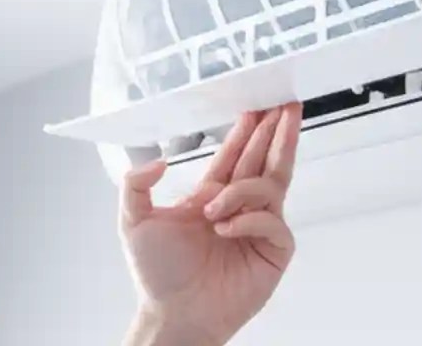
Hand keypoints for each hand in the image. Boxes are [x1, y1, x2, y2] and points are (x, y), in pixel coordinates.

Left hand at [121, 103, 301, 345]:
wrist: (175, 314)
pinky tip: (226, 228)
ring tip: (215, 209)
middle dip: (278, 132)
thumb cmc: (158, 275)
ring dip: (246, 187)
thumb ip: (135, 185)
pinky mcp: (274, 251)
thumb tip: (158, 160)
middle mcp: (241, 207)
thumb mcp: (133, 222)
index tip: (260, 106)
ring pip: (272, 185)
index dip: (249, 130)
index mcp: (213, 195)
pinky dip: (250, 219)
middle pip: (266, 160)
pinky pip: (273, 222)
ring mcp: (260, 228)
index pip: (237, 154)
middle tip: (288, 106)